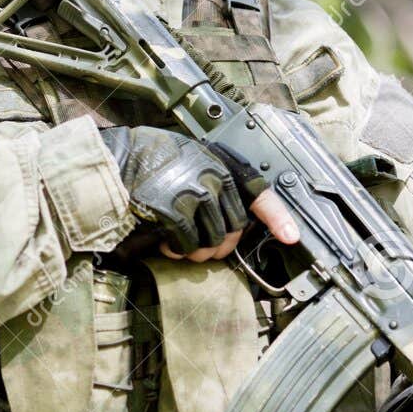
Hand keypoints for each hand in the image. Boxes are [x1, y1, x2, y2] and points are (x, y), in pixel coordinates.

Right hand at [100, 126, 299, 260]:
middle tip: (204, 251)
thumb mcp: (192, 160)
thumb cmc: (153, 160)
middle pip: (235, 228)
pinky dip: (177, 251)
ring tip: (181, 248)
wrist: (120, 159)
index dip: (279, 218)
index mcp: (221, 165)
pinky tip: (166, 245)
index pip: (259, 194)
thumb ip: (214, 182)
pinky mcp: (174, 209)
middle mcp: (213, 178)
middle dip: (221, 246)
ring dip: (197, 252)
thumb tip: (231, 219)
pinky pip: (188, 243)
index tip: (292, 238)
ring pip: (213, 240)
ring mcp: (195, 193)